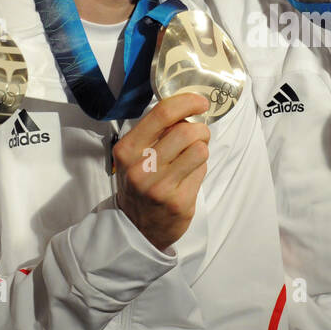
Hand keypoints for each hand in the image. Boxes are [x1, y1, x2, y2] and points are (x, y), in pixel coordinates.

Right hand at [112, 93, 211, 251]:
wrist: (136, 227)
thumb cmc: (140, 183)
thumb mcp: (134, 156)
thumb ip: (156, 132)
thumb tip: (187, 109)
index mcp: (128, 149)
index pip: (162, 113)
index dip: (187, 102)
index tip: (200, 102)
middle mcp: (141, 168)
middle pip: (186, 132)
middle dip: (200, 130)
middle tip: (199, 135)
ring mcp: (159, 187)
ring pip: (199, 150)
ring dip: (202, 149)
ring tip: (193, 156)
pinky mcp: (178, 202)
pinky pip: (202, 171)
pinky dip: (200, 169)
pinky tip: (188, 176)